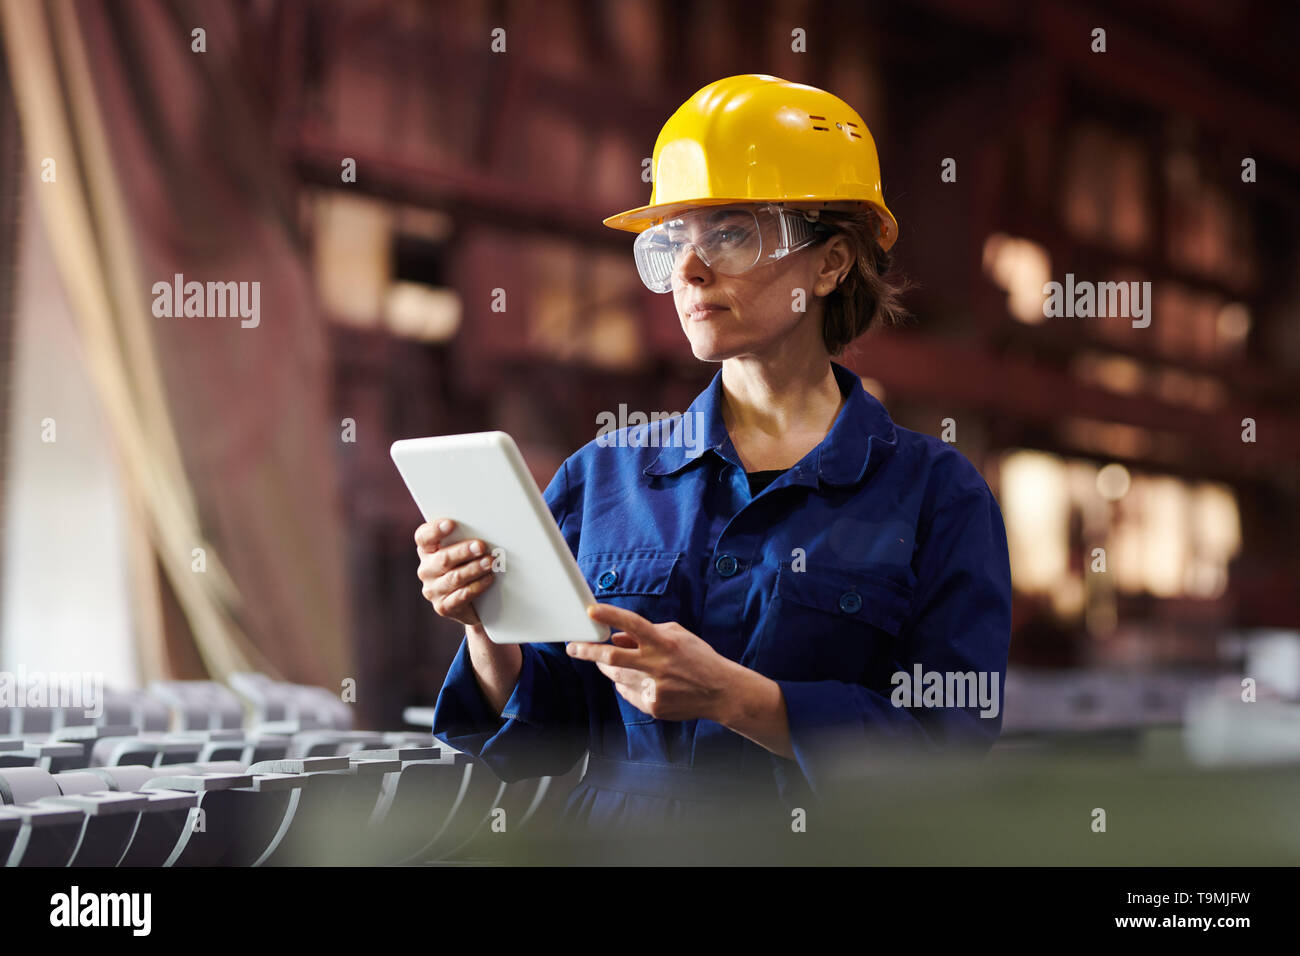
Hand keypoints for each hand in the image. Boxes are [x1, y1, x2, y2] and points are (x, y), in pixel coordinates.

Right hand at [414, 518, 495, 629]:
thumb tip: (485, 530)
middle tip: (481, 546)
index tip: (451, 523)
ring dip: (474, 568)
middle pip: (442, 558)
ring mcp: (433, 590)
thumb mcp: (465, 552)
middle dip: (463, 551)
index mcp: (427, 551)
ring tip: (490, 562)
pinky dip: (477, 586)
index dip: (435, 530)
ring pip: (454, 577)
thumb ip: (466, 539)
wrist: (474, 603)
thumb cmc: (469, 567)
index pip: (424, 538)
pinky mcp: (443, 607)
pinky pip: (462, 595)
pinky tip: (488, 579)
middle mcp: (426, 570)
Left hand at [566, 604, 739, 722]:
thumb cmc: (698, 658)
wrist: (720, 692)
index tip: (591, 611)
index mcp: (664, 642)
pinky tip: (640, 680)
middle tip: (574, 646)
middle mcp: (657, 665)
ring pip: (617, 677)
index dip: (610, 616)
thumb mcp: (677, 635)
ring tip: (605, 660)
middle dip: (588, 651)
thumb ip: (646, 634)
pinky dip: (627, 684)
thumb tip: (618, 636)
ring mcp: (654, 688)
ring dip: (608, 667)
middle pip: (612, 657)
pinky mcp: (653, 706)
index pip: (633, 625)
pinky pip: (628, 693)